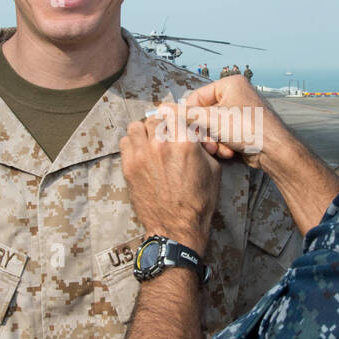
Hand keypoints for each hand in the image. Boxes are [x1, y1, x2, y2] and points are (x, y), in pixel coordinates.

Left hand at [120, 105, 221, 251]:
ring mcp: (142, 155)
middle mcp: (161, 144)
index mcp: (185, 142)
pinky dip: (133, 143)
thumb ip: (202, 146)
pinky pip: (125, 142)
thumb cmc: (198, 201)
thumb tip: (194, 134)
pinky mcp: (129, 167)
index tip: (177, 122)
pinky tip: (141, 153)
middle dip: (162, 124)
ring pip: (136, 126)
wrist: (176, 227)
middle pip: (156, 118)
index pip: (175, 111)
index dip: (177, 115)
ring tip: (151, 142)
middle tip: (167, 136)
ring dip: (145, 131)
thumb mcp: (213, 169)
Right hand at [182, 76, 288, 168]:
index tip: (186, 129)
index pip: (196, 97)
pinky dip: (222, 146)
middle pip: (203, 114)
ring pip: (211, 128)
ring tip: (220, 149)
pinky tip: (229, 152)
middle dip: (204, 132)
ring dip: (212, 141)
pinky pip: (222, 136)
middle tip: (207, 143)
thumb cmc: (249, 129)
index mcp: (229, 84)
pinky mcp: (242, 129)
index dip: (190, 116)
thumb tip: (161, 110)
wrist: (274, 151)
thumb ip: (185, 115)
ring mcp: (239, 112)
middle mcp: (235, 95)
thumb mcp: (212, 119)